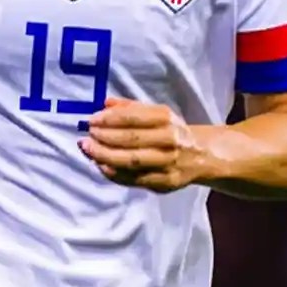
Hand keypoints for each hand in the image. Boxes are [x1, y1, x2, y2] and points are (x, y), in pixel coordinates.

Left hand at [80, 97, 208, 192]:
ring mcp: (168, 163)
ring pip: (131, 161)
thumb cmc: (171, 130)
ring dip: (105, 156)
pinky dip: (114, 173)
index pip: (134, 117)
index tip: (92, 120)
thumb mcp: (156, 113)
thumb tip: (105, 103)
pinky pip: (134, 179)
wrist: (200, 155)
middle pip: (131, 140)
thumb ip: (131, 107)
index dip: (110, 119)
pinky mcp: (165, 183)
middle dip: (104, 138)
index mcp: (167, 118)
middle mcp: (170, 140)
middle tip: (86, 136)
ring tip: (88, 150)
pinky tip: (101, 166)